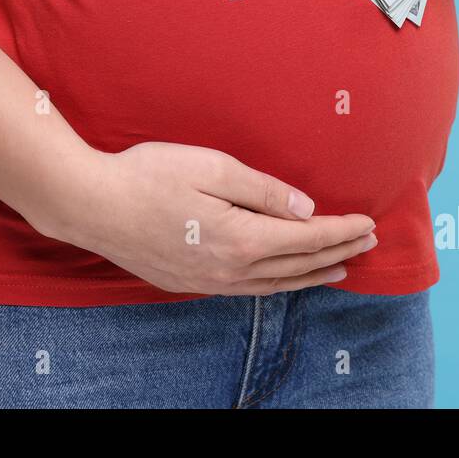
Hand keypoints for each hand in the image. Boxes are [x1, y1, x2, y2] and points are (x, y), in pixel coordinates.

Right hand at [37, 142, 377, 295]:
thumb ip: (262, 190)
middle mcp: (230, 269)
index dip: (340, 230)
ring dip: (312, 275)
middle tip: (367, 243)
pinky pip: (250, 290)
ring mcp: (209, 281)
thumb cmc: (148, 176)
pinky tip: (284, 279)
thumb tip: (304, 208)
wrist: (91, 205)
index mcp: (241, 238)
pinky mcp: (190, 282)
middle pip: (298, 266)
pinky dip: (279, 285)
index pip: (306, 238)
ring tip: (339, 268)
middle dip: (337, 253)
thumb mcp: (212, 167)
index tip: (368, 222)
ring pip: (275, 285)